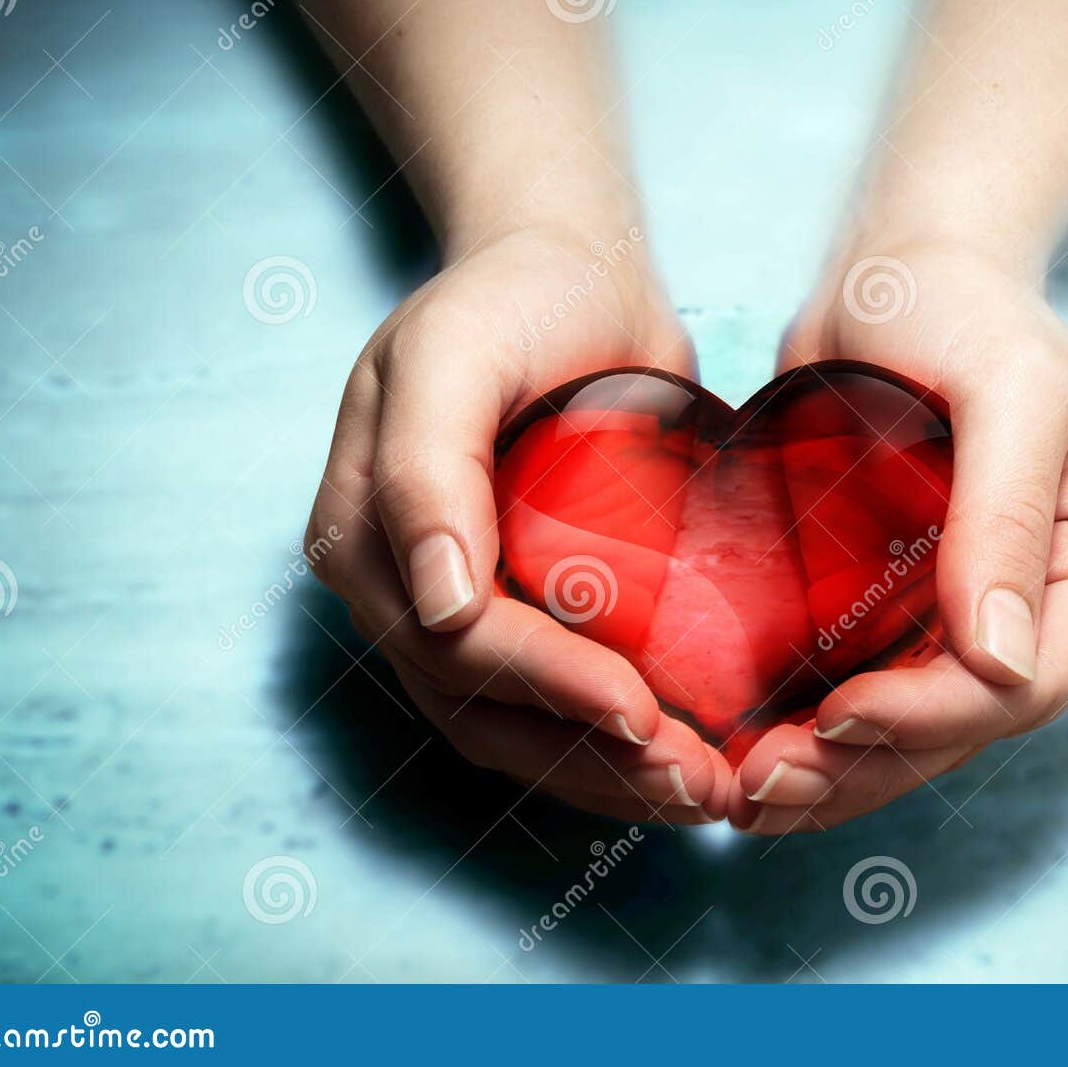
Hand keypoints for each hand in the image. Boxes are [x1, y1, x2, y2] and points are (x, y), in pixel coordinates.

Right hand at [305, 227, 733, 824]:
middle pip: (485, 707)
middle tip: (696, 782)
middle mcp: (403, 585)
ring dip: (607, 774)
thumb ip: (423, 464)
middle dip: (589, 755)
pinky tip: (684, 760)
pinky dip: (612, 745)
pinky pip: (552, 705)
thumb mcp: (454, 348)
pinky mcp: (526, 608)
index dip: (546, 686)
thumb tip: (434, 603)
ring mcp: (464, 604)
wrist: (573, 274)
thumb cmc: (515, 297)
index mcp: (364, 533)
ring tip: (702, 793)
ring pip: (518, 729)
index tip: (641, 713)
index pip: (454, 643)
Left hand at [728, 245, 1067, 833]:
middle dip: (866, 766)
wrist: (896, 276)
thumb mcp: (1011, 389)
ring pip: (908, 729)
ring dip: (830, 772)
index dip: (935, 718)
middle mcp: (1040, 608)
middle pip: (962, 726)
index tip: (837, 717)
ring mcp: (965, 615)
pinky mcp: (895, 608)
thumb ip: (1009, 516)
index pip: (1029, 684)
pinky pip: (862, 688)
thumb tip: (1004, 662)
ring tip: (742, 789)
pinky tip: (744, 747)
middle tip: (762, 783)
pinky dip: (805, 727)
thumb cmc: (965, 309)